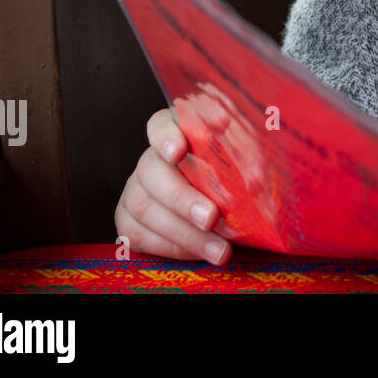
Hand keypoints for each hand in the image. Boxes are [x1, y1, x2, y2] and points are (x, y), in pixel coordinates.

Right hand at [115, 108, 233, 264]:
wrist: (223, 209)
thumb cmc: (238, 176)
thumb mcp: (246, 159)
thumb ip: (244, 156)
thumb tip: (250, 173)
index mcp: (177, 133)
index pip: (161, 125)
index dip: (166, 136)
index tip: (178, 150)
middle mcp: (150, 159)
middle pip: (151, 171)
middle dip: (182, 198)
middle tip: (211, 217)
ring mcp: (135, 190)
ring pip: (144, 209)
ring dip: (184, 233)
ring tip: (219, 249)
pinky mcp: (128, 221)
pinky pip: (140, 236)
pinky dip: (174, 248)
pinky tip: (200, 253)